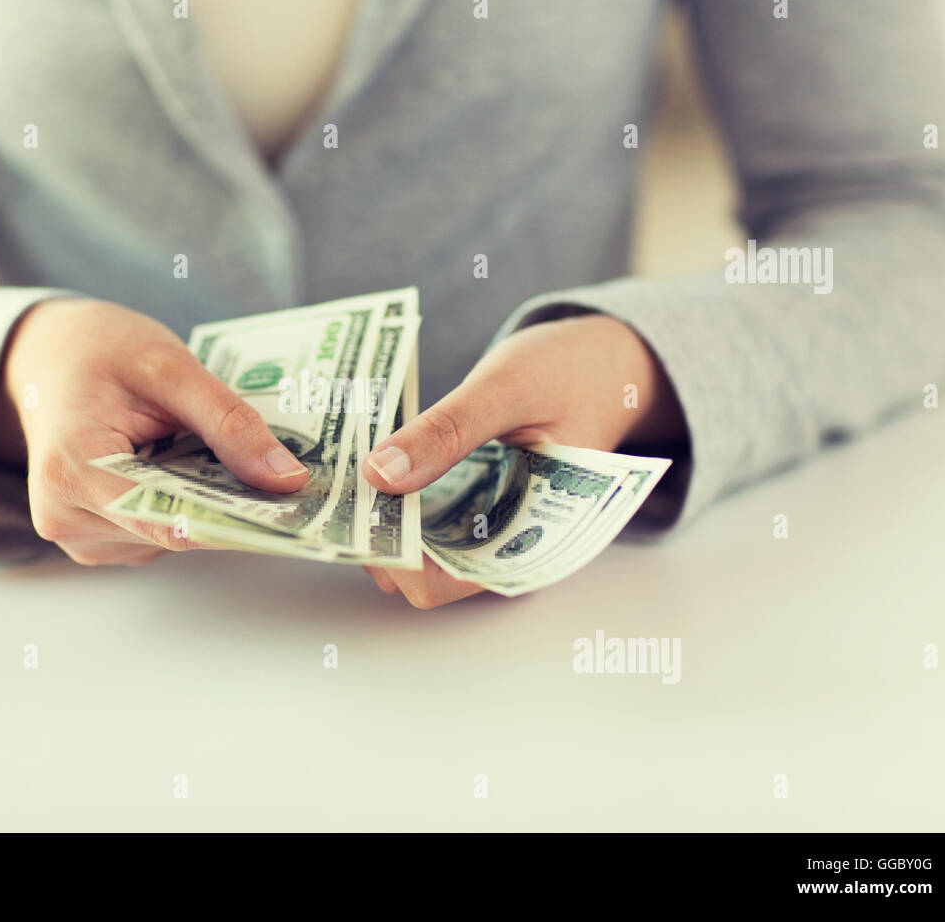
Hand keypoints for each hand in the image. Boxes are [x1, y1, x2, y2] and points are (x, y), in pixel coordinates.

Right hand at [0, 298, 309, 565]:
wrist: (50, 355)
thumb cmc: (100, 351)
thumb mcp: (171, 368)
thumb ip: (230, 422)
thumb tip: (287, 479)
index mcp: (72, 468)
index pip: (171, 521)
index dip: (239, 518)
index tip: (295, 507)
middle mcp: (64, 515)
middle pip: (174, 532)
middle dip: (228, 504)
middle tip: (276, 470)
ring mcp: (76, 534)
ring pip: (171, 537)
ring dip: (204, 502)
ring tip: (211, 451)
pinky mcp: (94, 538)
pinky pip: (157, 533)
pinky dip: (184, 503)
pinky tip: (185, 465)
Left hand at [362, 314, 684, 607]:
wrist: (608, 361)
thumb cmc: (572, 372)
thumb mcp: (508, 388)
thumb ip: (448, 431)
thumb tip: (380, 474)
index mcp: (536, 538)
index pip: (444, 582)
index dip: (393, 558)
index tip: (352, 514)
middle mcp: (510, 549)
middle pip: (421, 574)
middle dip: (376, 540)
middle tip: (336, 489)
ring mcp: (491, 531)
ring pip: (416, 552)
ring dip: (379, 522)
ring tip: (345, 477)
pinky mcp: (476, 509)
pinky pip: (424, 522)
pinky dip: (395, 502)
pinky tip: (370, 469)